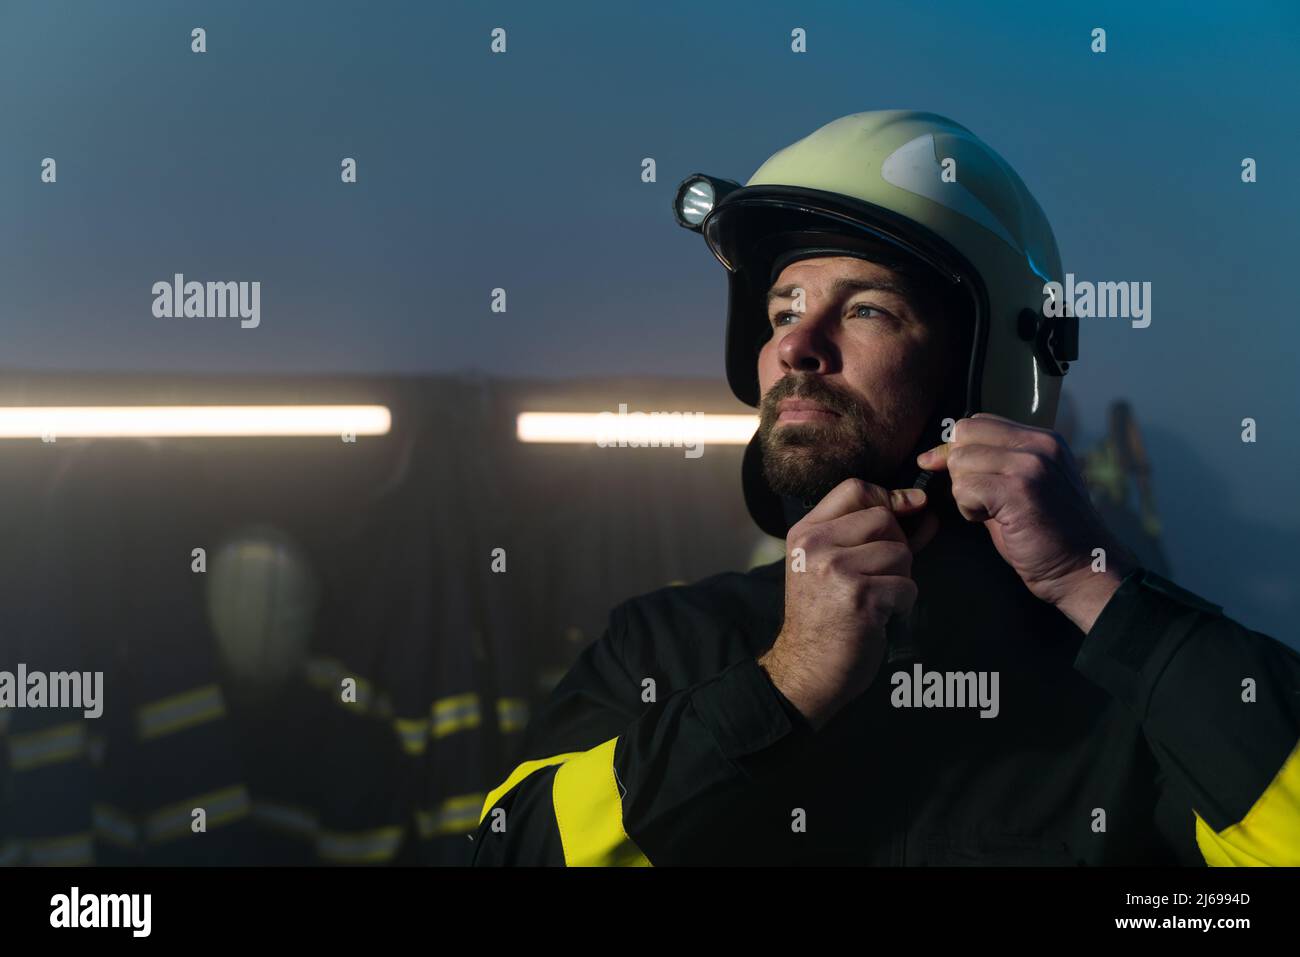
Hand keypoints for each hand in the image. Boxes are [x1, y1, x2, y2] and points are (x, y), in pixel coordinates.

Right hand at [759, 478, 938, 729]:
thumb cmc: (827, 616)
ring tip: (876, 598)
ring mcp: (835, 570)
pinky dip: (902, 603)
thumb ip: (872, 532)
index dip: (888, 497)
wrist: (807, 669)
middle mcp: (816, 545)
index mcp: (806, 533)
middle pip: (883, 519)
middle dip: (897, 546)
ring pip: (900, 553)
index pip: (855, 488)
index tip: (906, 511)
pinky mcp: (859, 597)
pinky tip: (880, 616)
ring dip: (900, 578)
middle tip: (880, 576)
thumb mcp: (834, 565)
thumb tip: (920, 503)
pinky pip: (906, 586)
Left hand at [918, 413, 1137, 632]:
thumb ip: (987, 465)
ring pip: (960, 462)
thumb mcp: (1022, 486)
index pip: (978, 422)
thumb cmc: (1047, 535)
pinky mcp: (1019, 490)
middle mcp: (1039, 445)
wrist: (1084, 568)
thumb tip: (934, 455)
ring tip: (992, 512)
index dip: (957, 447)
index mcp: (1042, 439)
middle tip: (980, 498)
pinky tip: (994, 521)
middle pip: (964, 434)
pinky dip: (968, 510)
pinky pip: (964, 488)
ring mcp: (1030, 465)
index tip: (951, 470)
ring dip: (964, 493)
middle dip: (959, 468)